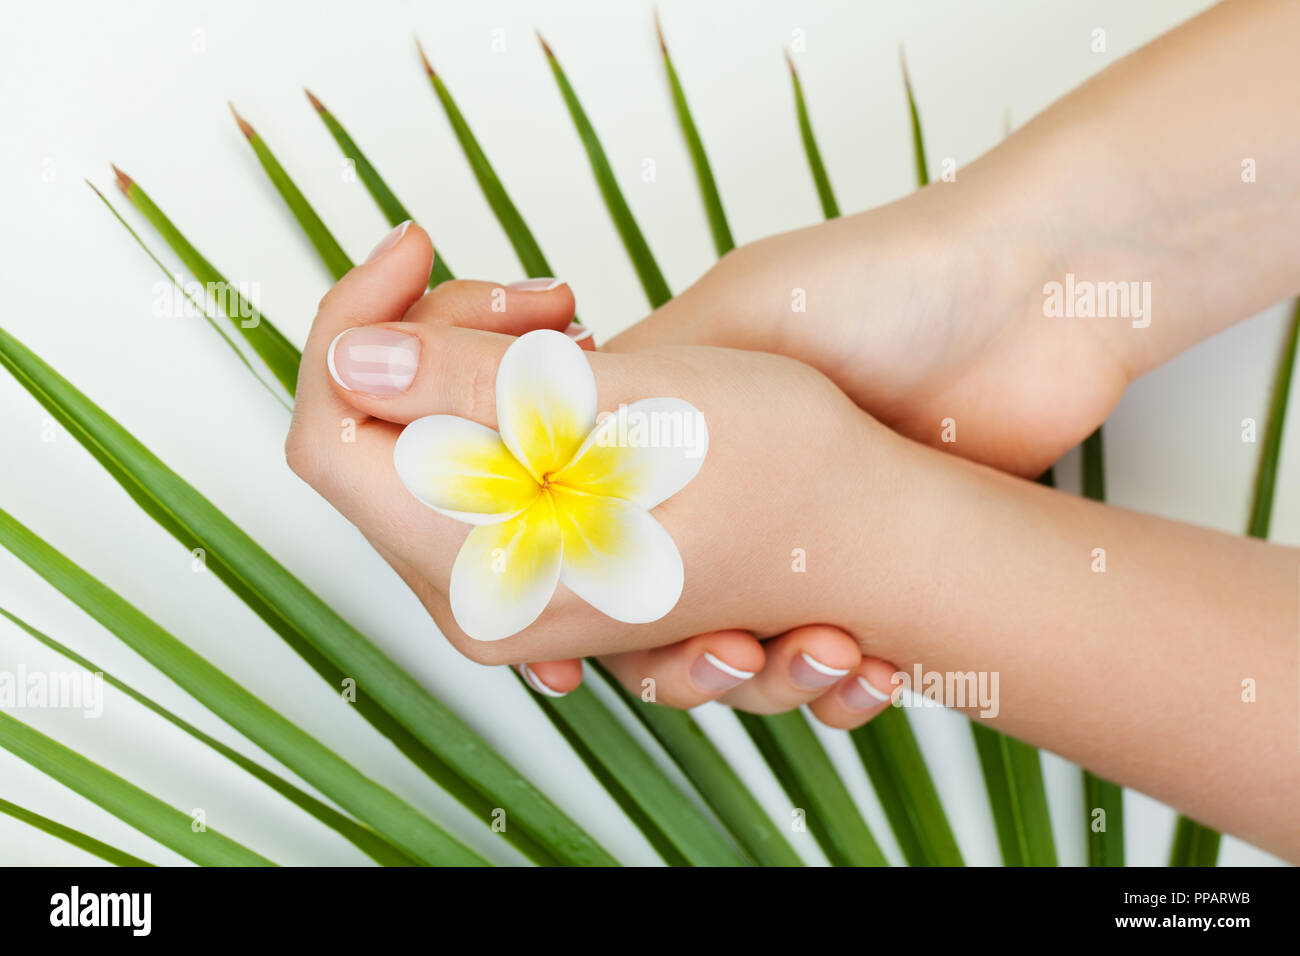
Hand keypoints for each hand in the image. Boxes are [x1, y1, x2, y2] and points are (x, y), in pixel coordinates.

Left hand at [285, 222, 904, 727]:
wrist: (870, 533)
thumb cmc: (778, 468)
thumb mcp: (621, 401)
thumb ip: (462, 386)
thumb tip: (349, 358)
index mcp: (478, 560)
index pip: (332, 431)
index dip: (356, 320)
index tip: (422, 247)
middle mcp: (478, 595)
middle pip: (379, 440)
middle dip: (437, 342)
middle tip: (544, 299)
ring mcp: (509, 587)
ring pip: (431, 452)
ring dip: (483, 374)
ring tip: (581, 338)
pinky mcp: (543, 565)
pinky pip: (481, 475)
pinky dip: (512, 413)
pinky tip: (584, 386)